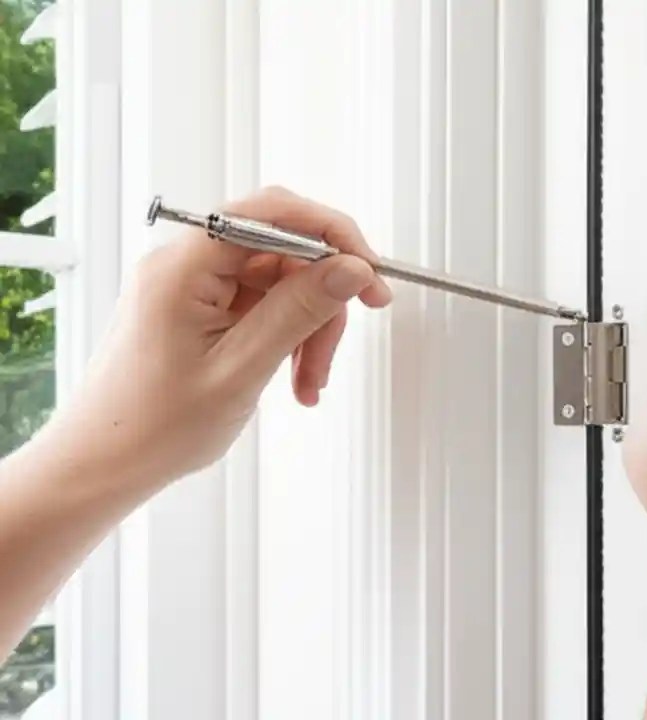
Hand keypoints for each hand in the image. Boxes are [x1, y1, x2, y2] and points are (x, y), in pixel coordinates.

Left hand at [49, 186, 393, 487]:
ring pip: (279, 281)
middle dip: (322, 294)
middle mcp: (184, 266)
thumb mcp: (241, 369)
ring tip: (309, 379)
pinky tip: (294, 376)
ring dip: (308, 326)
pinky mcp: (199, 309)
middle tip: (351, 328)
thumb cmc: (150, 427)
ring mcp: (191, 287)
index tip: (368, 269)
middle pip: (283, 249)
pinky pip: (262, 305)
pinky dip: (288, 337)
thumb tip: (349, 268)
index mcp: (182, 268)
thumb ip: (299, 311)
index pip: (271, 213)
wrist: (103, 464)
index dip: (330, 233)